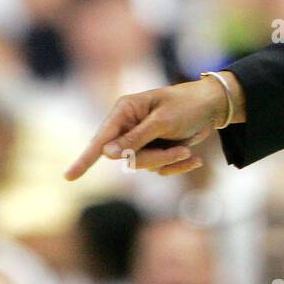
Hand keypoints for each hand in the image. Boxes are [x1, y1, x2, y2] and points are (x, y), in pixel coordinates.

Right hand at [63, 78, 228, 180]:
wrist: (214, 107)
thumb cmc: (188, 105)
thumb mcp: (163, 121)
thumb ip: (135, 138)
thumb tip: (107, 153)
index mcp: (125, 110)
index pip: (101, 139)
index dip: (85, 159)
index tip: (69, 177)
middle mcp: (128, 126)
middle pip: (125, 158)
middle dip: (153, 159)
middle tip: (180, 152)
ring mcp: (141, 140)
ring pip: (142, 166)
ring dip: (167, 161)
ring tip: (187, 150)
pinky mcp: (155, 151)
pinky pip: (157, 169)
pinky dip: (175, 166)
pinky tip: (194, 159)